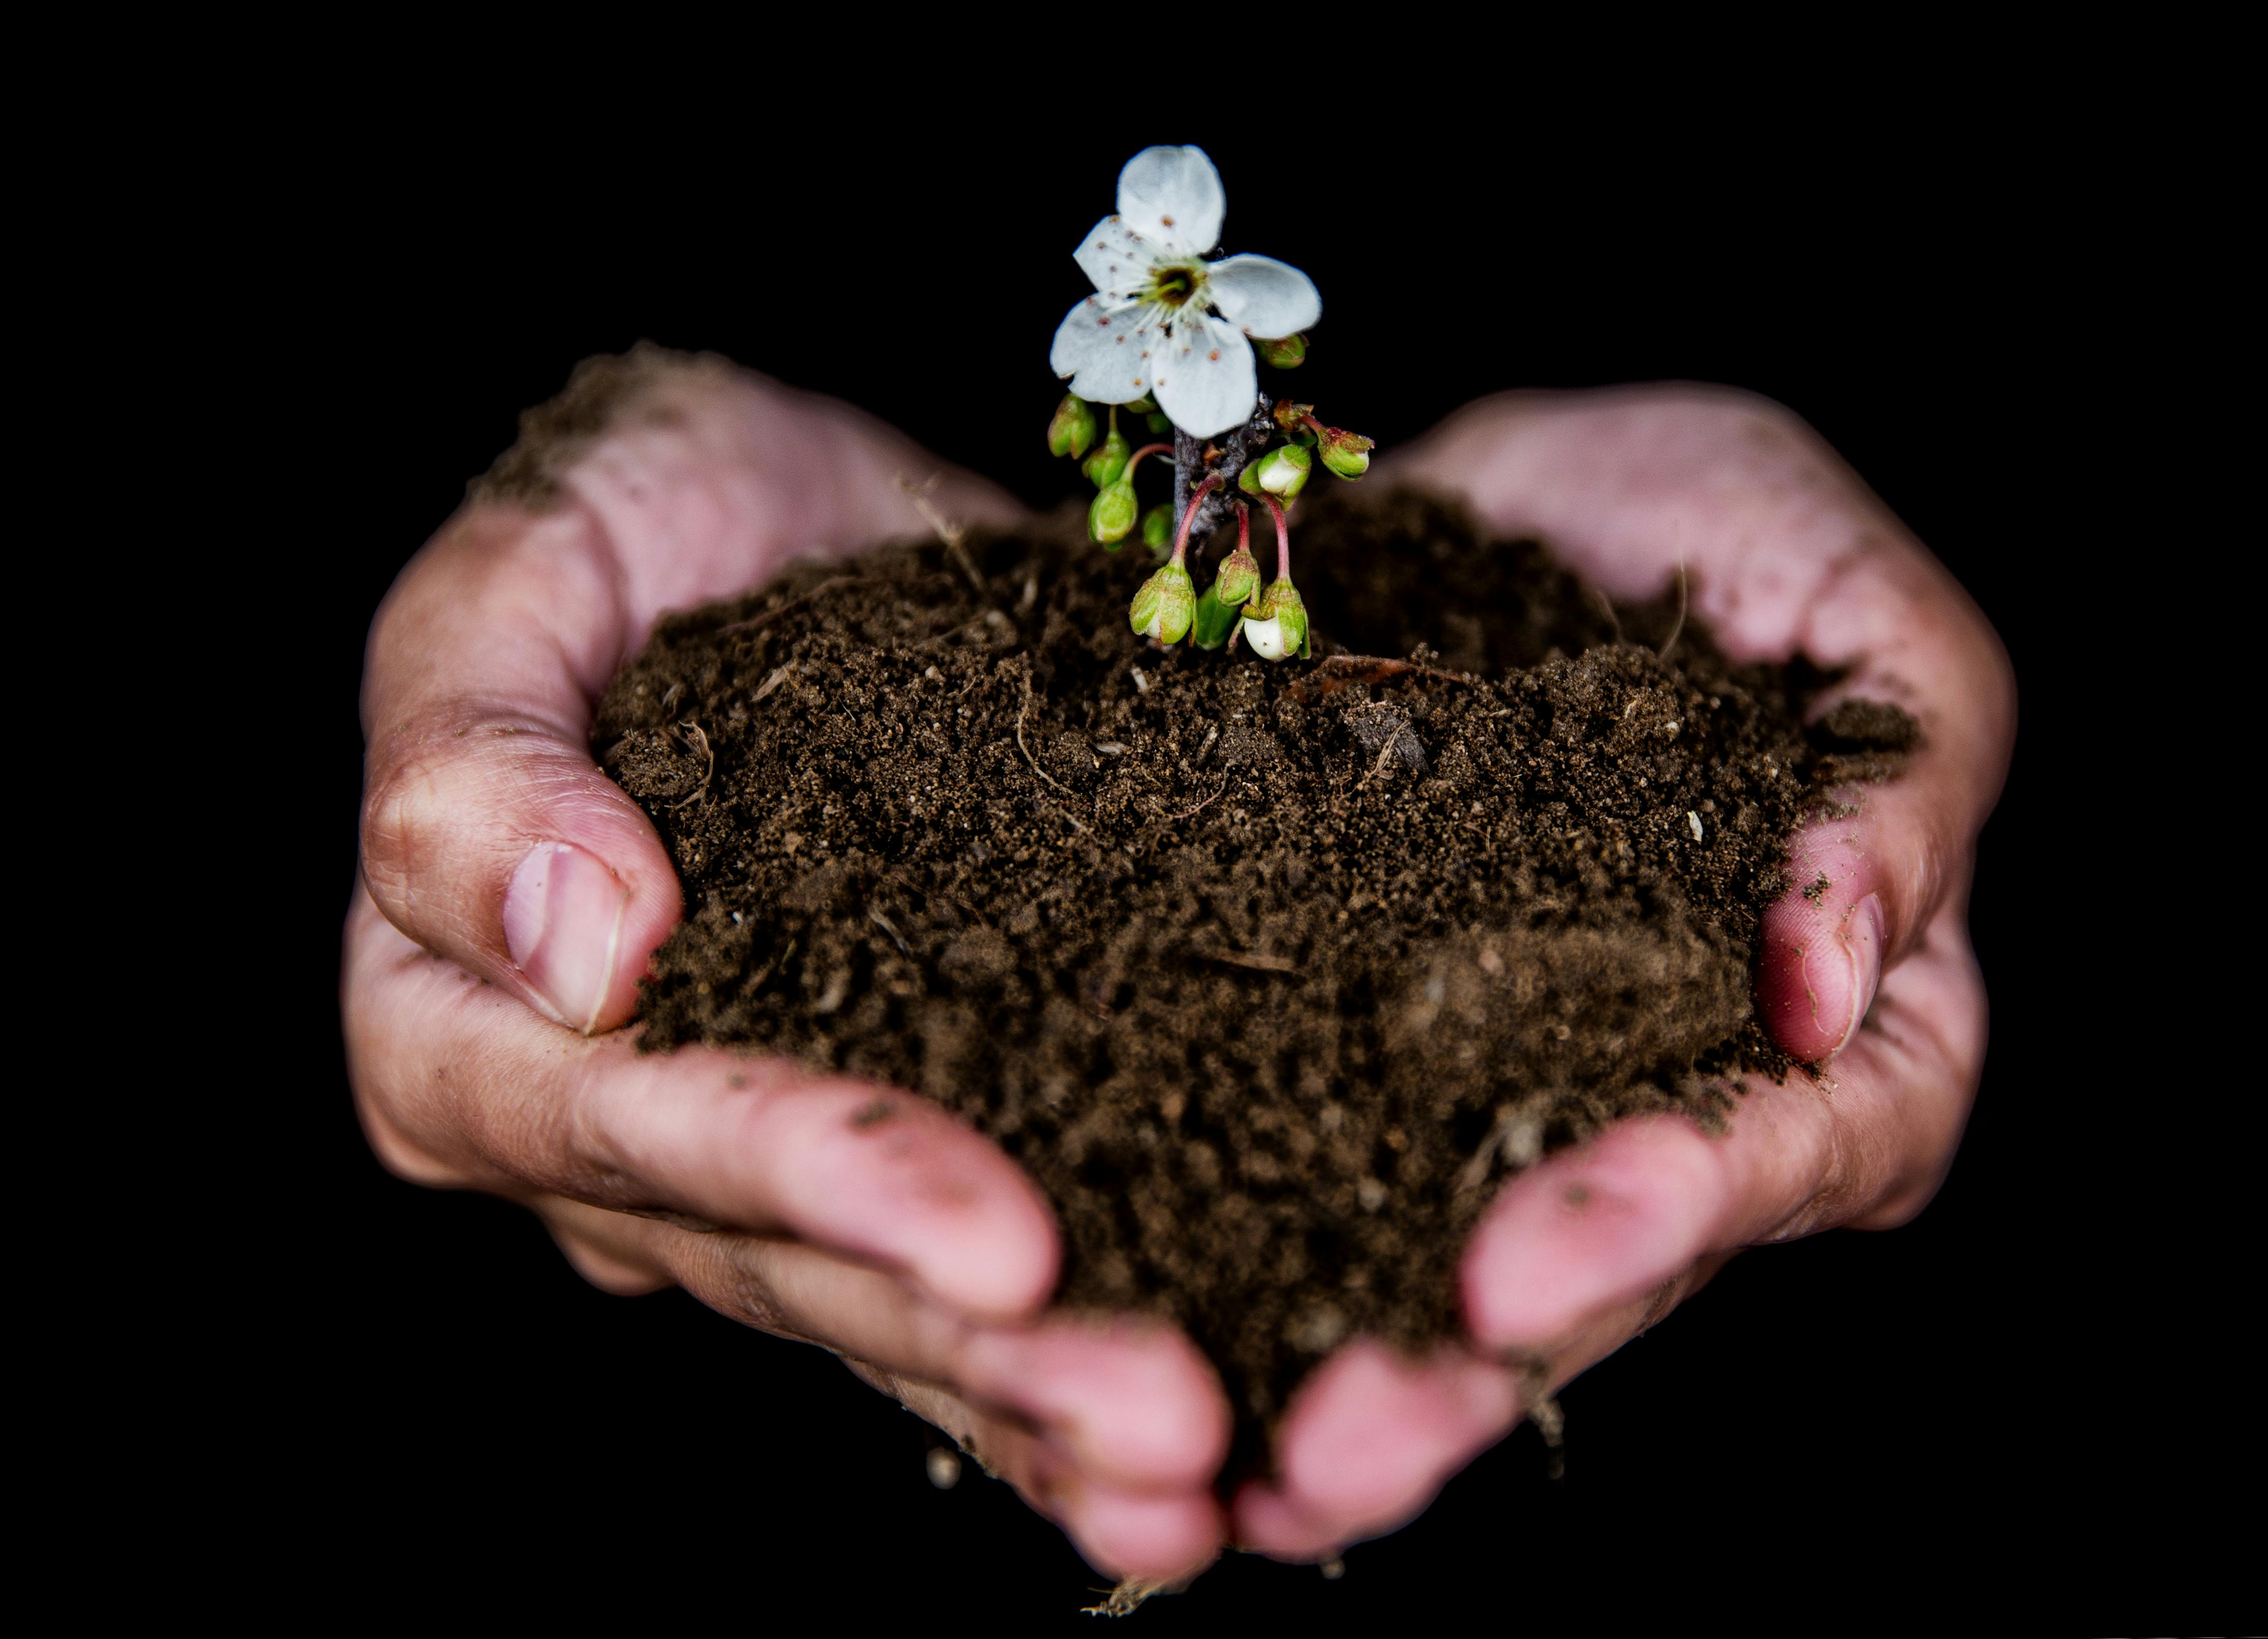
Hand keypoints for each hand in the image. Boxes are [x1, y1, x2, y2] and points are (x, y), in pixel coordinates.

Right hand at [340, 352, 1229, 1581]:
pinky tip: (1228, 1452)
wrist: (799, 514)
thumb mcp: (524, 568)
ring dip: (1050, 1402)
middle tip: (1166, 1418)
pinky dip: (1084, 1351)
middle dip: (974, 1346)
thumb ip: (475, 754)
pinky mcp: (910, 1132)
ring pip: (895, 1314)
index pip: (636, 1127)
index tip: (1001, 1235)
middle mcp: (611, 1138)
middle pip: (789, 1267)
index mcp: (471, 1023)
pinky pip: (983, 1274)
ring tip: (1217, 1474)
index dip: (815, 1180)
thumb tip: (575, 950)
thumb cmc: (637, 517)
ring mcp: (763, 1162)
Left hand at [1232, 387, 2013, 1557]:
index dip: (1680, 1211)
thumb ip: (1904, 767)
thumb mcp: (1850, 592)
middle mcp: (1683, 1084)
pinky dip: (1242, 1266)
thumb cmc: (1718, 526)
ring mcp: (1522, 1086)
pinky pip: (1318, 1173)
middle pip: (1616, 1266)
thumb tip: (1840, 968)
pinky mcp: (1372, 1054)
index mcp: (1852, 1007)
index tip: (1528, 1265)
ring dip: (1351, 1376)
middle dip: (1475, 1371)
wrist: (1502, 500)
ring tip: (1233, 1473)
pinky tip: (1136, 1350)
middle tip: (1339, 1453)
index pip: (1811, 1147)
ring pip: (1456, 1265)